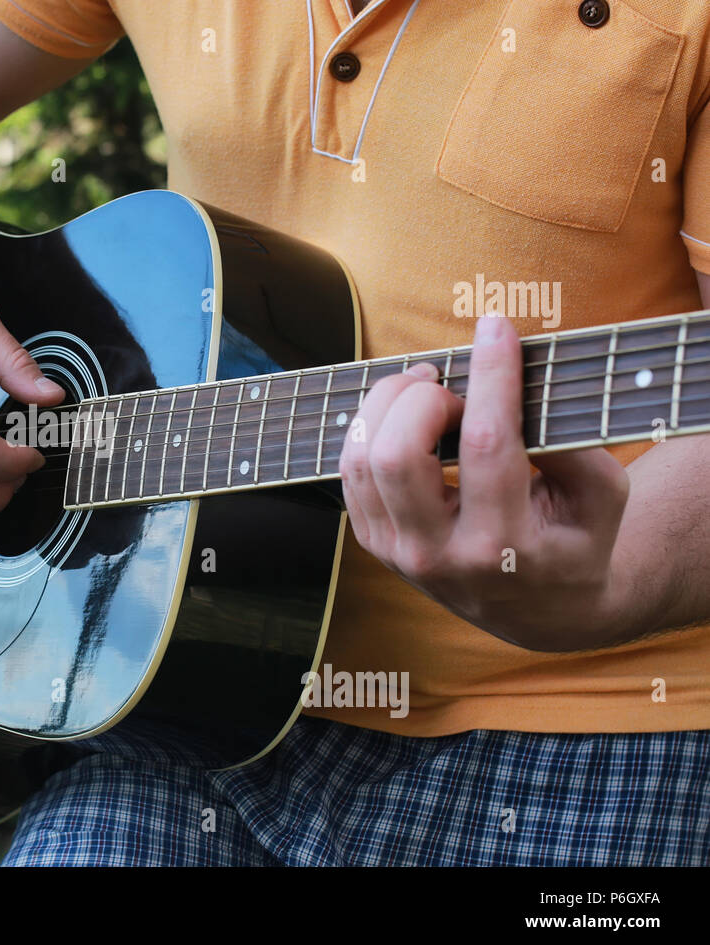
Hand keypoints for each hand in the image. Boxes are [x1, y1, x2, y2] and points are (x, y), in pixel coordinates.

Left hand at [338, 313, 632, 650]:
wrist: (538, 612)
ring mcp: (396, 552)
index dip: (490, 376)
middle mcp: (438, 555)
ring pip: (359, 460)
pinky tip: (405, 416)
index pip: (486, 445)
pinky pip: (349, 472)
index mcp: (503, 548)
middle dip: (422, 397)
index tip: (496, 327)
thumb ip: (573, 446)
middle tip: (452, 384)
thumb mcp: (600, 499)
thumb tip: (518, 389)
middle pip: (396, 454)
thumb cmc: (575, 542)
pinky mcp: (373, 542)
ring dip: (387, 405)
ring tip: (427, 391)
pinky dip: (371, 429)